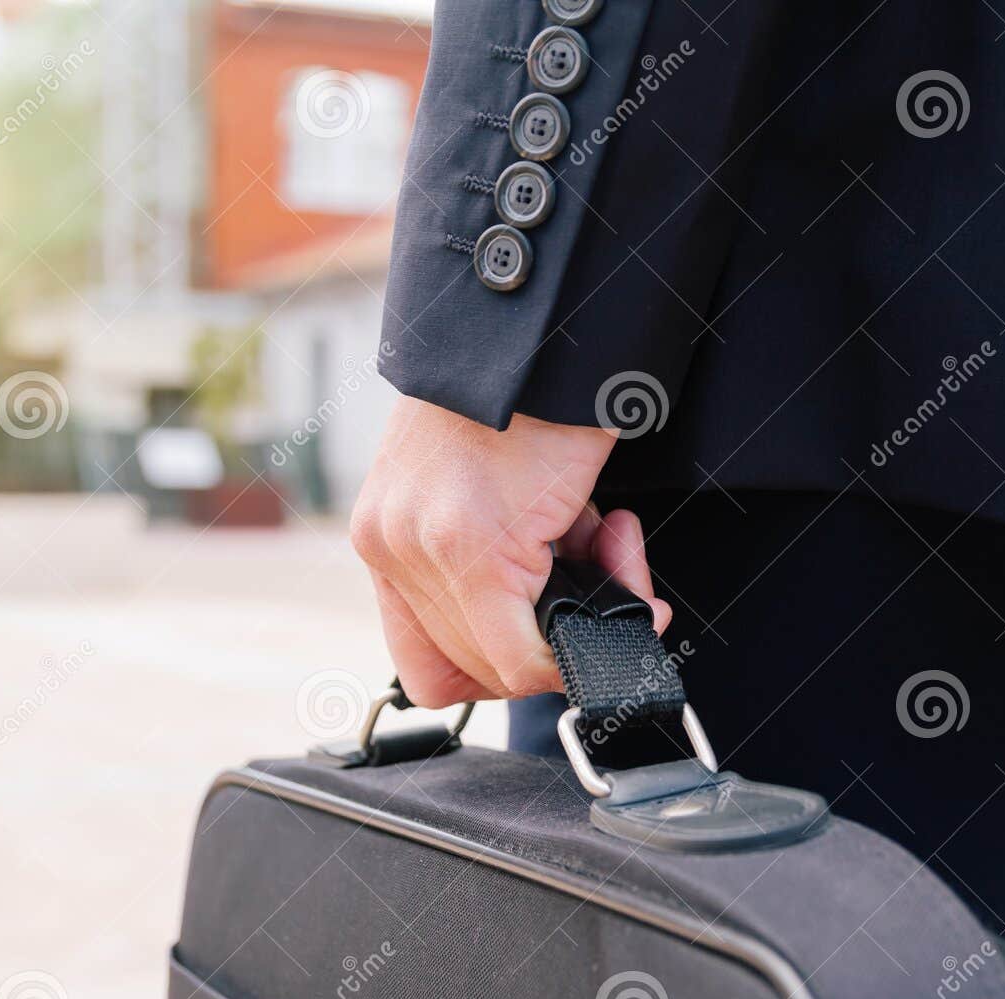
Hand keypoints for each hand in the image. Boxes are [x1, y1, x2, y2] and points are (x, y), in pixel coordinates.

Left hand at [351, 396, 671, 707]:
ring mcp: (422, 550)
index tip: (552, 631)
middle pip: (473, 669)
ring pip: (507, 665)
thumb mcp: (486, 488)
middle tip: (608, 571)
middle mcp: (387, 546)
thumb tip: (559, 630)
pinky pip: (528, 654)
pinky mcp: (472, 548)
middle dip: (555, 640)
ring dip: (587, 618)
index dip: (500, 666)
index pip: (426, 661)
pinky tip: (620, 558)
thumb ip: (500, 561)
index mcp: (383, 533)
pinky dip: (585, 635)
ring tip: (614, 541)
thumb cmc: (525, 394)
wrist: (542, 322)